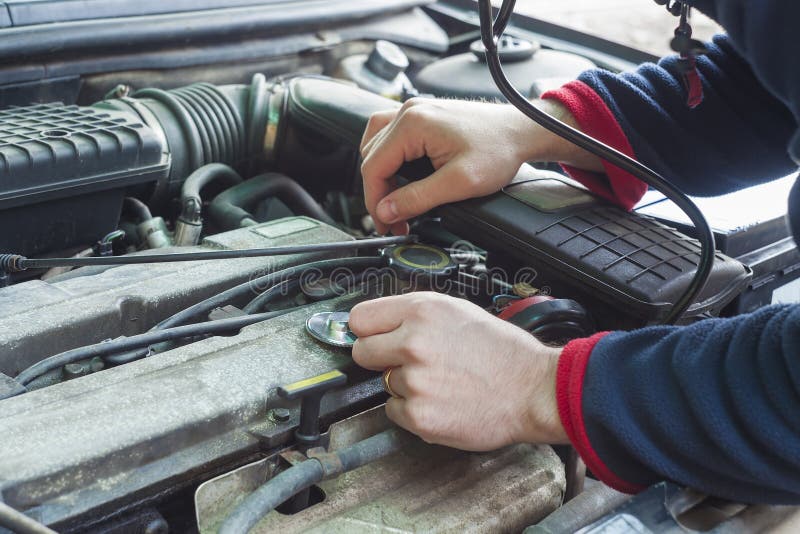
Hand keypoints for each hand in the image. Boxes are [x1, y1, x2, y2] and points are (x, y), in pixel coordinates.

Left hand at [349, 292, 567, 450]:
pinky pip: (394, 411)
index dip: (369, 330)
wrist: (533, 390)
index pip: (360, 318)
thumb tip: (382, 324)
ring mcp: (414, 381)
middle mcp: (413, 343)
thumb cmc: (503, 352)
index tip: (375, 338)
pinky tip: (441, 402)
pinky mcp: (419, 415)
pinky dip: (413, 411)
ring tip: (441, 383)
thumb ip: (416, 316)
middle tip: (407, 363)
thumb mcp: (458, 312)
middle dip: (379, 359)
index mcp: (422, 311)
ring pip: (384, 383)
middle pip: (361, 352)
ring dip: (406, 385)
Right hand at [359, 97, 600, 234]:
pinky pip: (390, 137)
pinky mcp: (422, 116)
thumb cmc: (498, 150)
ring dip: (380, 174)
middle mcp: (408, 111)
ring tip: (395, 200)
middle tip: (395, 220)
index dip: (375, 201)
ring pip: (375, 145)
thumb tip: (386, 212)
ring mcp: (414, 110)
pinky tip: (401, 177)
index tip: (387, 225)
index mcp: (412, 123)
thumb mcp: (459, 183)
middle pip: (371, 156)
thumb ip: (418, 198)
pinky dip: (389, 159)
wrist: (521, 130)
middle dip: (379, 192)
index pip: (373, 167)